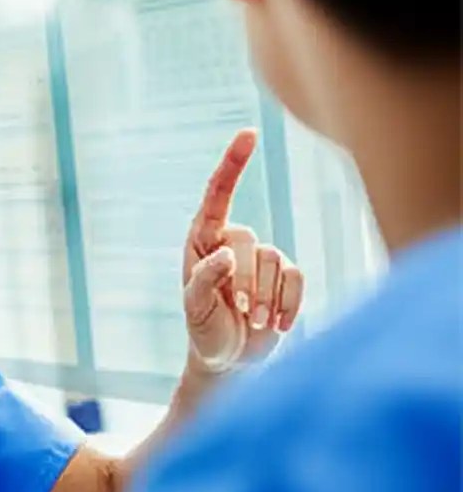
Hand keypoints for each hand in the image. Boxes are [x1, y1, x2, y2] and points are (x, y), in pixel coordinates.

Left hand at [181, 129, 303, 376]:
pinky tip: (275, 324)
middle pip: (250, 242)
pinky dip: (288, 303)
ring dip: (265, 297)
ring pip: (276, 260)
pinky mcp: (285, 276)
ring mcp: (261, 258)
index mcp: (202, 239)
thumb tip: (225, 253)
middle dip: (245, 280)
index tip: (249, 134)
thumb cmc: (203, 328)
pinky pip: (297, 277)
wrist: (228, 358)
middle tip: (236, 308)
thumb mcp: (194, 307)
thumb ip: (204, 279)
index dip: (233, 163)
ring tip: (253, 321)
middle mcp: (232, 241)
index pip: (218, 194)